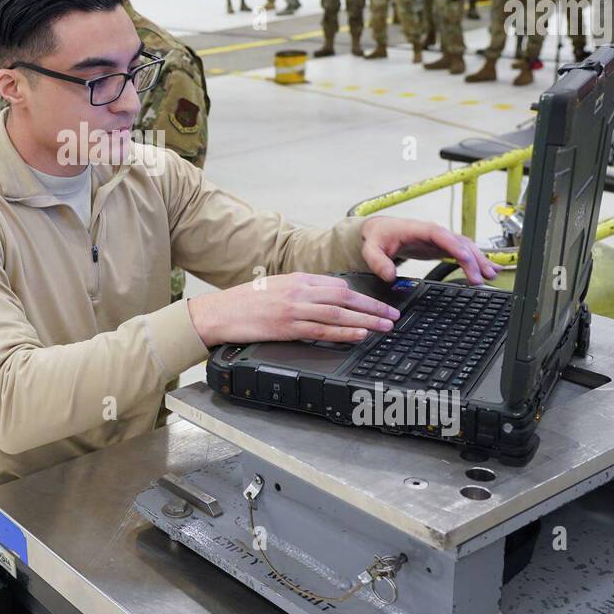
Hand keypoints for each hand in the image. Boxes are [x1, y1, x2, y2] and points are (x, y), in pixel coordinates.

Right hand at [187, 273, 399, 347]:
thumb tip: (327, 298)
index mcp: (297, 279)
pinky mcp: (288, 327)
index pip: (337, 285)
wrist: (220, 313)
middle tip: (393, 314)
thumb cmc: (244, 302)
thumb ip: (301, 291)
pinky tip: (360, 334)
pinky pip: (323, 331)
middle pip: (345, 298)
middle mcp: (299, 291)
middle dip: (373, 306)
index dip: (361, 295)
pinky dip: (344, 332)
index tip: (377, 303)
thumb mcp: (275, 287)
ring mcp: (294, 309)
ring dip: (367, 320)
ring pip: (339, 314)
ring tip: (385, 326)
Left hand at [359, 217, 498, 285]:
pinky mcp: (442, 247)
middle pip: (458, 242)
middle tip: (482, 278)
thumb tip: (389, 275)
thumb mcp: (371, 249)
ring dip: (479, 260)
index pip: (440, 235)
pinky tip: (490, 269)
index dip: (455, 246)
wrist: (379, 230)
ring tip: (492, 275)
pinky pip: (463, 252)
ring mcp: (440, 239)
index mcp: (418, 229)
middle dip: (472, 258)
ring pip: (465, 247)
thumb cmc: (377, 236)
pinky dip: (477, 260)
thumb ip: (378, 261)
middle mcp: (433, 232)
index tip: (466, 259)